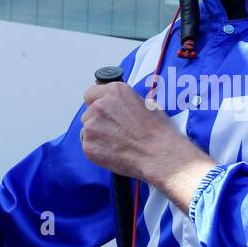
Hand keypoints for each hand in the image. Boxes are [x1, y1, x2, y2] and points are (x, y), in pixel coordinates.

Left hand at [80, 82, 215, 207]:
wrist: (160, 154)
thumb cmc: (158, 132)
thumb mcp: (146, 104)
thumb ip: (125, 102)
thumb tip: (118, 105)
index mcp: (115, 91)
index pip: (91, 94)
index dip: (97, 103)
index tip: (103, 112)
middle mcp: (100, 105)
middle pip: (88, 112)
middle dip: (98, 121)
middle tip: (115, 131)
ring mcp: (92, 125)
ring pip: (87, 129)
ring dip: (97, 135)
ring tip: (117, 143)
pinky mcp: (89, 144)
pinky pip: (88, 145)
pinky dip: (98, 150)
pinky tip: (114, 152)